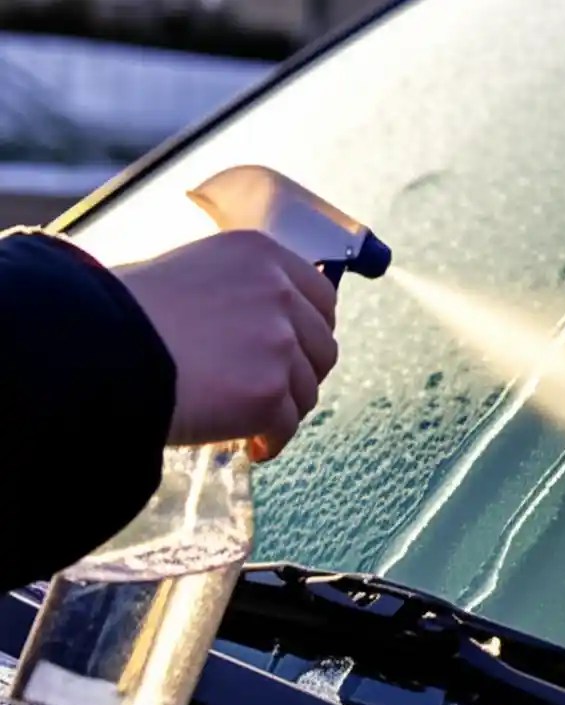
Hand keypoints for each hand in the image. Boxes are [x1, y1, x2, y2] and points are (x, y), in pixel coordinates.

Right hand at [114, 230, 338, 461]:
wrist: (98, 349)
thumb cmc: (124, 314)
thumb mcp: (188, 275)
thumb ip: (235, 293)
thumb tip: (258, 327)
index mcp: (259, 254)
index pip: (321, 295)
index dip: (312, 329)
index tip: (298, 350)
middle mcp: (278, 292)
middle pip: (322, 346)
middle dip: (303, 373)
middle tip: (277, 391)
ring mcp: (278, 342)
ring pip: (307, 389)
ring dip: (284, 409)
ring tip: (253, 422)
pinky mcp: (269, 390)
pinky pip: (287, 426)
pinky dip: (272, 440)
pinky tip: (251, 445)